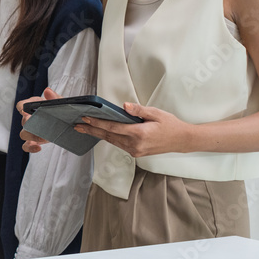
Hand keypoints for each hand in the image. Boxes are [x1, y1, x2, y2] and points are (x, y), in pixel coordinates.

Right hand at [17, 87, 59, 152]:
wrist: (69, 123)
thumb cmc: (61, 110)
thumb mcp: (61, 102)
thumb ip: (55, 97)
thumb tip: (47, 91)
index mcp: (33, 107)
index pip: (21, 105)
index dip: (22, 107)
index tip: (26, 110)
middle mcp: (30, 119)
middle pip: (23, 121)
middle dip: (29, 124)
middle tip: (38, 124)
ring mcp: (31, 130)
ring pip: (23, 134)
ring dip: (31, 136)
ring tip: (43, 137)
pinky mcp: (34, 141)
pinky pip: (26, 146)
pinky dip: (30, 147)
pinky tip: (38, 148)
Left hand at [74, 102, 191, 157]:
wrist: (182, 140)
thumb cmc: (170, 125)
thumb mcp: (156, 113)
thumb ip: (139, 110)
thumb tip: (124, 106)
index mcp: (139, 134)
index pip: (113, 127)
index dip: (98, 123)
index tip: (85, 119)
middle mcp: (135, 144)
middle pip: (108, 136)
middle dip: (92, 130)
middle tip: (77, 126)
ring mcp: (135, 150)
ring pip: (112, 141)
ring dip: (98, 134)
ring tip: (84, 129)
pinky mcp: (136, 153)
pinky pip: (118, 144)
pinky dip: (109, 138)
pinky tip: (101, 133)